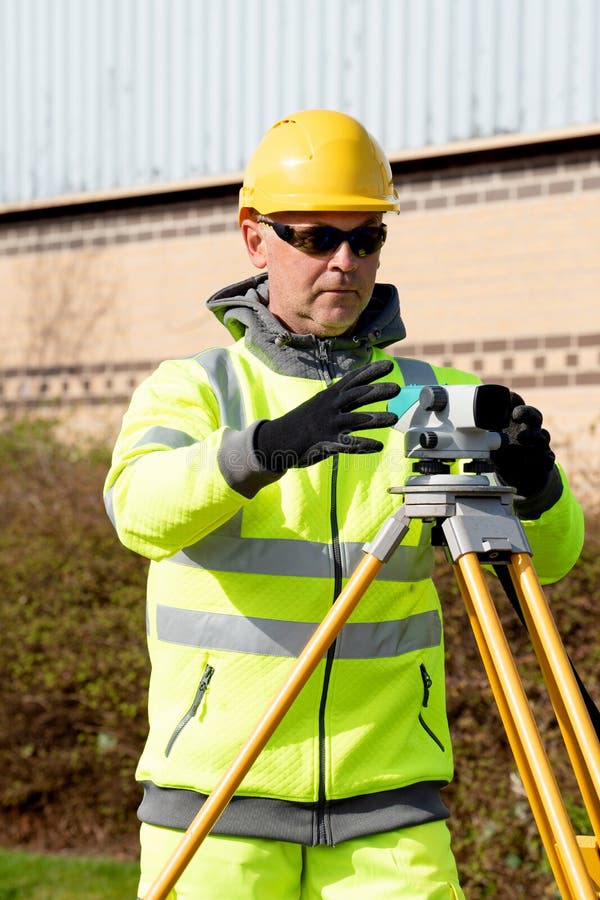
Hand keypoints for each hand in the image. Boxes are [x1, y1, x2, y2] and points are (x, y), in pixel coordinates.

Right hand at [254, 359, 399, 470]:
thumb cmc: (302, 422)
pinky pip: (348, 443)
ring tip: (394, 418)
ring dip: (376, 418)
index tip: (389, 364)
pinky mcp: (326, 442)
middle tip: (397, 387)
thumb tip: (359, 391)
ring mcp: (328, 424)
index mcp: (329, 396)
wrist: (276, 439)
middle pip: (357, 395)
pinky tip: (378, 446)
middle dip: (377, 390)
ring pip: (356, 419)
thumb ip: (340, 399)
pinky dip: (364, 444)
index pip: (353, 380)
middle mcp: (329, 407)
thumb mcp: (320, 404)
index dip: (371, 371)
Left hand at [490, 392, 555, 496]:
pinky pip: (546, 457)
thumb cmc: (504, 455)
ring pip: (543, 435)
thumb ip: (485, 436)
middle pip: (534, 415)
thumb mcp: (491, 444)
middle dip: (526, 412)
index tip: (508, 396)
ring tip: (521, 438)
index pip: (518, 405)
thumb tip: (470, 429)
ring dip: (532, 436)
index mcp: (515, 422)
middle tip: (516, 415)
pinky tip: (527, 459)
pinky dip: (538, 457)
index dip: (514, 399)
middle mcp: (529, 430)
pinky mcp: (545, 460)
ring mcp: (539, 445)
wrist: (519, 477)